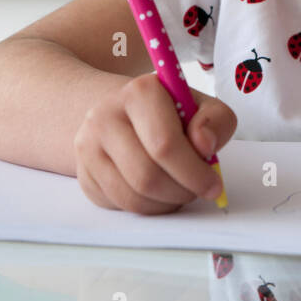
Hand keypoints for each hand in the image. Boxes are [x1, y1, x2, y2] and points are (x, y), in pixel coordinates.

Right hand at [74, 75, 236, 213]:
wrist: (124, 112)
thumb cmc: (169, 112)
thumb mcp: (202, 106)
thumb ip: (216, 121)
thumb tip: (204, 144)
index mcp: (139, 92)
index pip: (165, 145)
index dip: (194, 173)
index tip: (213, 185)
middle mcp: (105, 116)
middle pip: (146, 176)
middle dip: (181, 192)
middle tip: (198, 191)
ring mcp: (88, 146)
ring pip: (131, 197)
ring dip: (165, 204)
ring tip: (180, 190)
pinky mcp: (84, 174)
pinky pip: (119, 205)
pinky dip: (147, 208)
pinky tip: (159, 193)